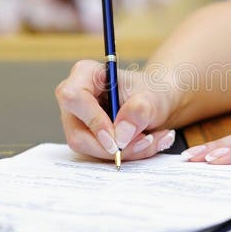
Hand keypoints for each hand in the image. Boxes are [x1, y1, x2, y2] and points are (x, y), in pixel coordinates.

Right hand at [55, 60, 179, 161]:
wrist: (157, 103)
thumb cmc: (151, 91)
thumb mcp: (153, 96)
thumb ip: (139, 111)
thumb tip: (120, 136)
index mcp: (85, 75)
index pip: (73, 98)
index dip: (94, 121)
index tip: (118, 138)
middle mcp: (75, 100)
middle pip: (78, 135)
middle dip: (115, 146)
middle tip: (146, 140)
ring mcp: (78, 123)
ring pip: (90, 150)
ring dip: (127, 151)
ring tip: (153, 138)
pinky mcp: (87, 140)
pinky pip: (100, 157)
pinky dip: (128, 154)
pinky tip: (147, 142)